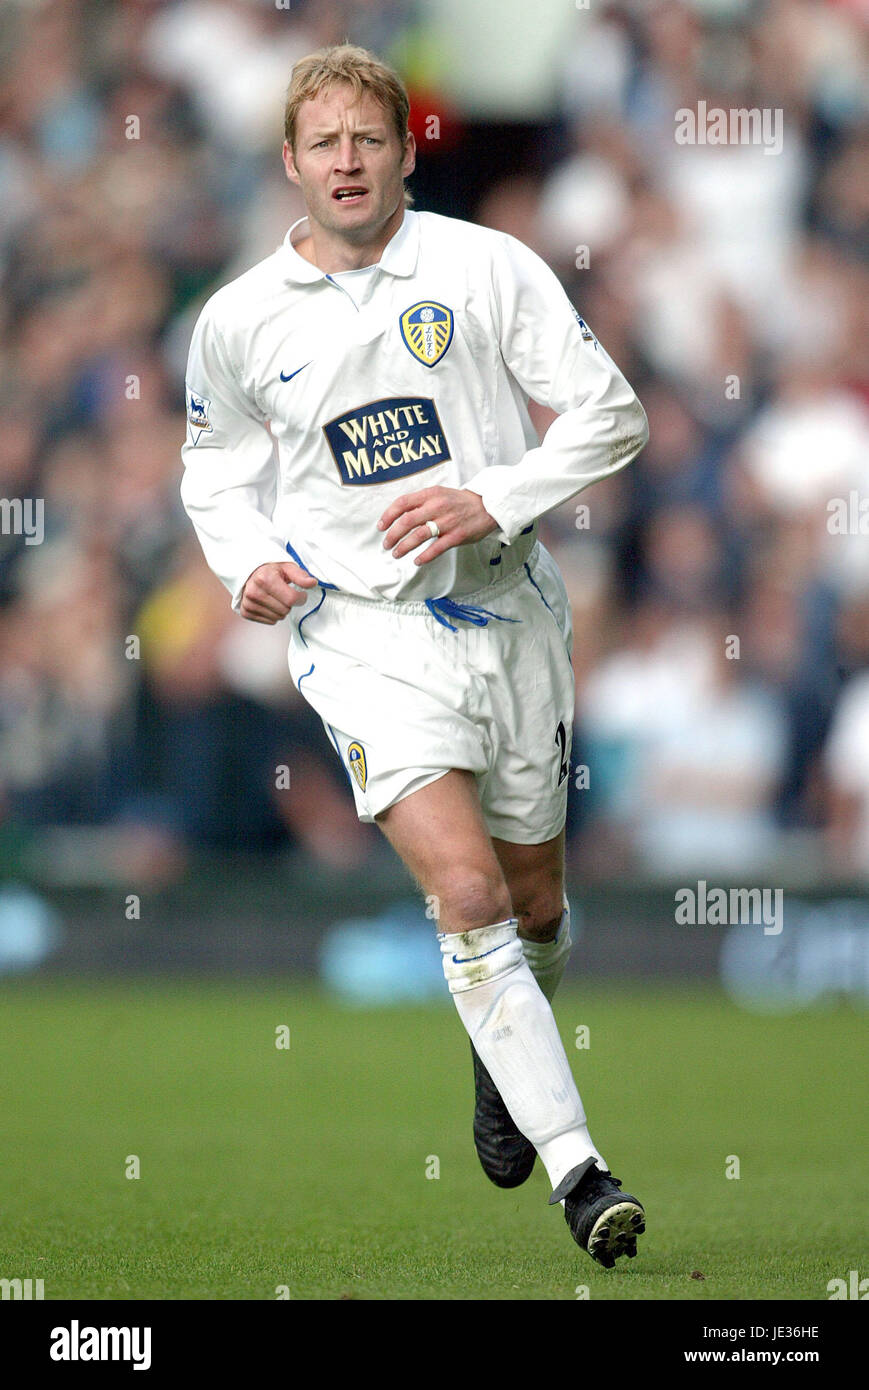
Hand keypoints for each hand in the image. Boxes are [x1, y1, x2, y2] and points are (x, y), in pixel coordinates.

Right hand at [239, 561, 317, 623]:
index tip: (300, 593)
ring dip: (282, 610)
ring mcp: (248, 603)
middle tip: (285, 593)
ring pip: (279, 617)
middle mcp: (254, 592)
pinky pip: (270, 621)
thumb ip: (300, 576)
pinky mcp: (246, 612)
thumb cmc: (271, 571)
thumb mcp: (287, 567)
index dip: (301, 598)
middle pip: (286, 610)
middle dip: (290, 603)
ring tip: (276, 598)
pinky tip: (269, 604)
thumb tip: (312, 583)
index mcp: (264, 579)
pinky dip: (273, 614)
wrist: (251, 574)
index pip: (291, 599)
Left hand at [377, 486, 497, 564]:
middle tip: (386, 544)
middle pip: (407, 521)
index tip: (381, 526)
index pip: (402, 503)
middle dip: (392, 535)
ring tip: (397, 553)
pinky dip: (424, 557)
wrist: (488, 506)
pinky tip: (417, 561)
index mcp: (430, 495)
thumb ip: (421, 502)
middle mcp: (437, 507)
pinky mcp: (456, 536)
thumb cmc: (460, 502)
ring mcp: (447, 522)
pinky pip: (436, 548)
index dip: (388, 515)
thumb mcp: (439, 493)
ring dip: (404, 547)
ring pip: (418, 536)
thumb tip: (399, 515)